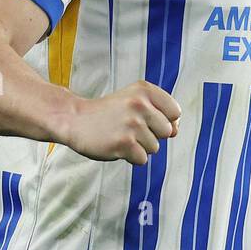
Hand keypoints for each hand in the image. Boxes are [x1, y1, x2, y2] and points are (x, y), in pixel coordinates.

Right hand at [65, 80, 181, 165]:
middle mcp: (140, 104)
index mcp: (144, 90)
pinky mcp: (123, 143)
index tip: (146, 119)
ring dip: (139, 146)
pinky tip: (116, 145)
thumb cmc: (109, 113)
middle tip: (129, 128)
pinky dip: (131, 157)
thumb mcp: (134, 101)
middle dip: (152, 135)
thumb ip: (160, 113)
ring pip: (155, 147)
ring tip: (120, 135)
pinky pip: (142, 159)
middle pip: (167, 132)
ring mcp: (132, 124)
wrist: (74, 120)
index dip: (164, 120)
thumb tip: (176, 131)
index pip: (175, 112)